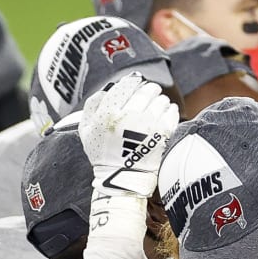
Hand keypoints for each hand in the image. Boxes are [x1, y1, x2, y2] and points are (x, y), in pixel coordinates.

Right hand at [80, 73, 178, 200]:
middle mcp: (128, 117)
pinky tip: (165, 112)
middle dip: (148, 89)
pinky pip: (172, 111)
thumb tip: (108, 88)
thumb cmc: (104, 153)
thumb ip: (93, 105)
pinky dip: (170, 109)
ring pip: (160, 99)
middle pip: (145, 90)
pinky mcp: (163, 133)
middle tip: (149, 91)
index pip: (124, 86)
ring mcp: (148, 125)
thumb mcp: (86, 129)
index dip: (132, 81)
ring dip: (159, 99)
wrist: (123, 177)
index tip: (136, 81)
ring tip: (156, 105)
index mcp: (108, 114)